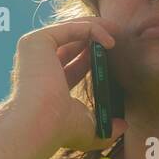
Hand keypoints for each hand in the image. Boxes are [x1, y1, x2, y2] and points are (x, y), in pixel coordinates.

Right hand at [11, 17, 128, 153]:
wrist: (40, 123)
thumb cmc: (58, 130)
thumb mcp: (88, 129)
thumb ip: (106, 128)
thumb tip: (123, 126)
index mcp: (47, 84)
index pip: (75, 65)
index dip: (97, 59)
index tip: (117, 57)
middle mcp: (39, 65)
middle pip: (74, 43)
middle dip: (98, 38)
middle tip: (122, 38)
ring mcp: (36, 51)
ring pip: (73, 30)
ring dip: (99, 28)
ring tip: (121, 33)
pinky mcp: (37, 40)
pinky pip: (71, 28)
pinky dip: (93, 29)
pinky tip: (110, 42)